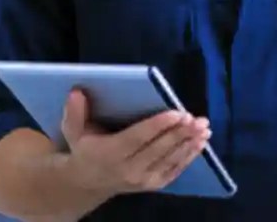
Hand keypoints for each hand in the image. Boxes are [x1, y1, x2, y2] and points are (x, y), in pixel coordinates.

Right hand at [59, 88, 210, 196]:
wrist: (88, 182)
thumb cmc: (84, 148)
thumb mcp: (72, 130)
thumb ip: (74, 112)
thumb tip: (77, 91)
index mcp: (109, 154)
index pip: (137, 138)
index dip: (158, 126)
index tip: (177, 113)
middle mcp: (127, 169)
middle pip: (158, 149)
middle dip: (180, 133)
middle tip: (197, 118)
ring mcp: (142, 180)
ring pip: (170, 160)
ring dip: (189, 144)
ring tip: (204, 128)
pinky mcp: (153, 185)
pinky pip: (174, 170)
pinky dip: (188, 157)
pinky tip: (200, 144)